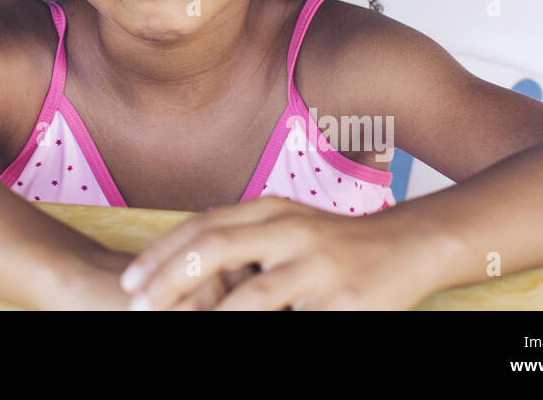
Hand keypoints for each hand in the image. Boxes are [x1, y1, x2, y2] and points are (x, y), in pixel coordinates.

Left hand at [118, 196, 436, 309]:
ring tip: (179, 330)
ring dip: (211, 319)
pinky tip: (232, 334)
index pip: (202, 227)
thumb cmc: (338, 242)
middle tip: (138, 306)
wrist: (413, 244)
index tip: (130, 281)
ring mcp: (319, 266)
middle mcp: (291, 231)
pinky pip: (295, 323)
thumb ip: (244, 236)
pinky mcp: (345, 302)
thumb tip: (183, 258)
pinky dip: (262, 331)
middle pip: (216, 250)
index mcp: (272, 209)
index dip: (161, 254)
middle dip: (170, 281)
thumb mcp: (288, 225)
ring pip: (252, 296)